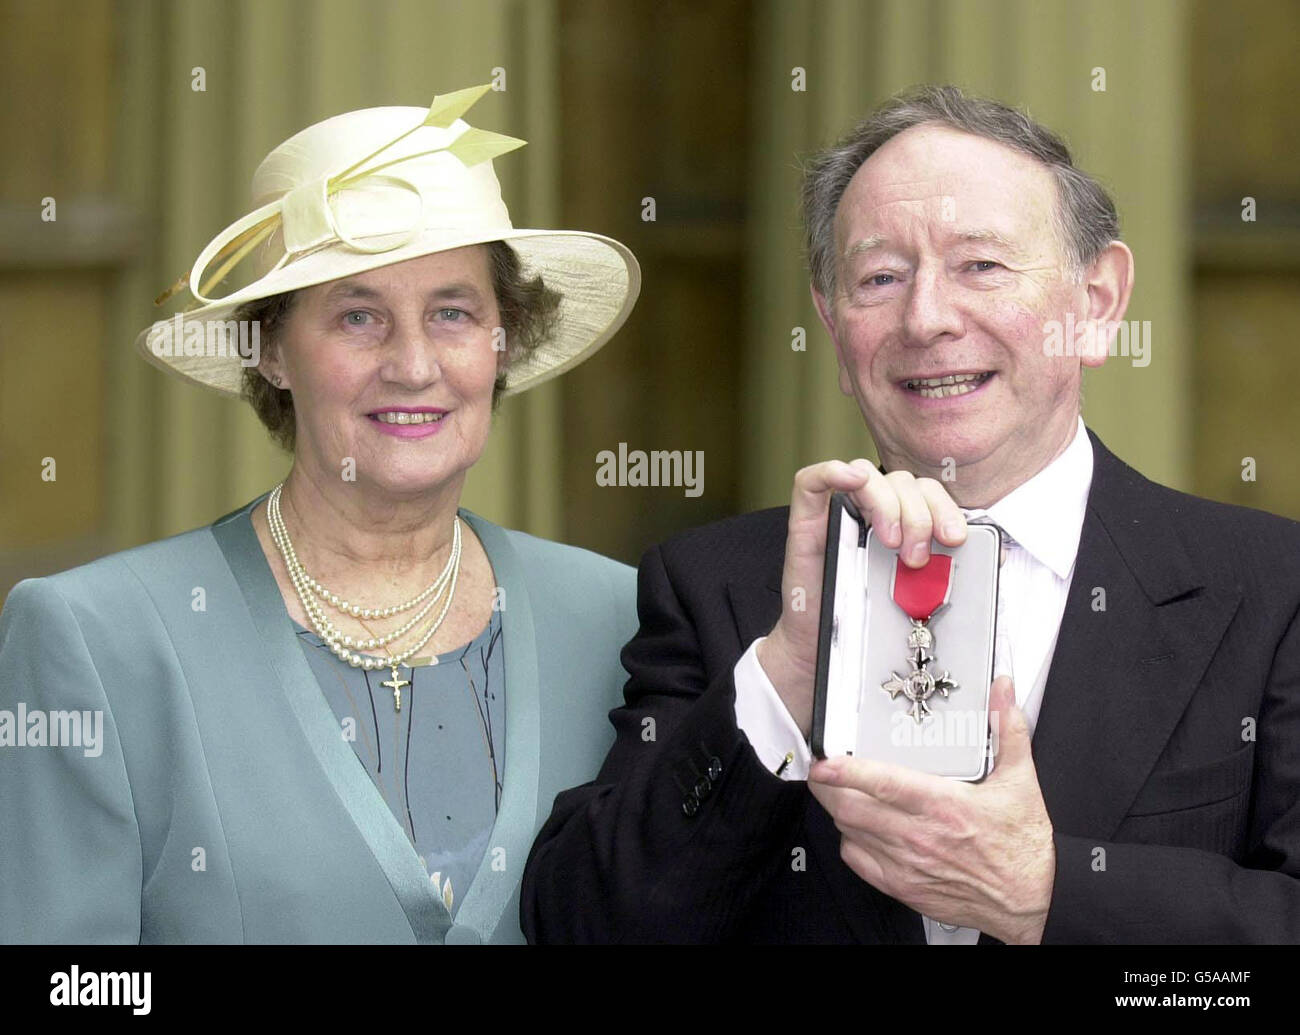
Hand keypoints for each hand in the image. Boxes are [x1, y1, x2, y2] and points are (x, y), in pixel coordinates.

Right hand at [756, 462, 966, 736]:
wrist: (822, 656)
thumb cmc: (868, 626)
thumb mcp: (920, 596)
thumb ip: (950, 572)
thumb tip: (1001, 558)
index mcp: (902, 524)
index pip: (927, 493)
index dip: (945, 508)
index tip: (955, 538)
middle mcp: (870, 513)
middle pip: (901, 482)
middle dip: (918, 514)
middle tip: (918, 556)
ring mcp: (836, 514)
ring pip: (866, 476)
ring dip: (886, 503)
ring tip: (890, 544)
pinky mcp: (804, 521)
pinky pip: (812, 480)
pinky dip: (833, 471)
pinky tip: (851, 479)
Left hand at [806, 677, 1054, 943]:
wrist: (1036, 899)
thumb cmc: (1024, 845)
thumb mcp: (1021, 780)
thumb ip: (1008, 728)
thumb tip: (1002, 690)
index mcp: (944, 806)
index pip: (882, 784)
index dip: (846, 771)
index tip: (824, 760)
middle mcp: (920, 837)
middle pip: (851, 809)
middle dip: (828, 787)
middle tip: (823, 771)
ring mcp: (909, 865)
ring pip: (850, 833)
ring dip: (838, 811)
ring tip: (838, 793)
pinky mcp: (905, 888)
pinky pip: (859, 862)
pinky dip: (850, 842)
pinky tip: (859, 829)